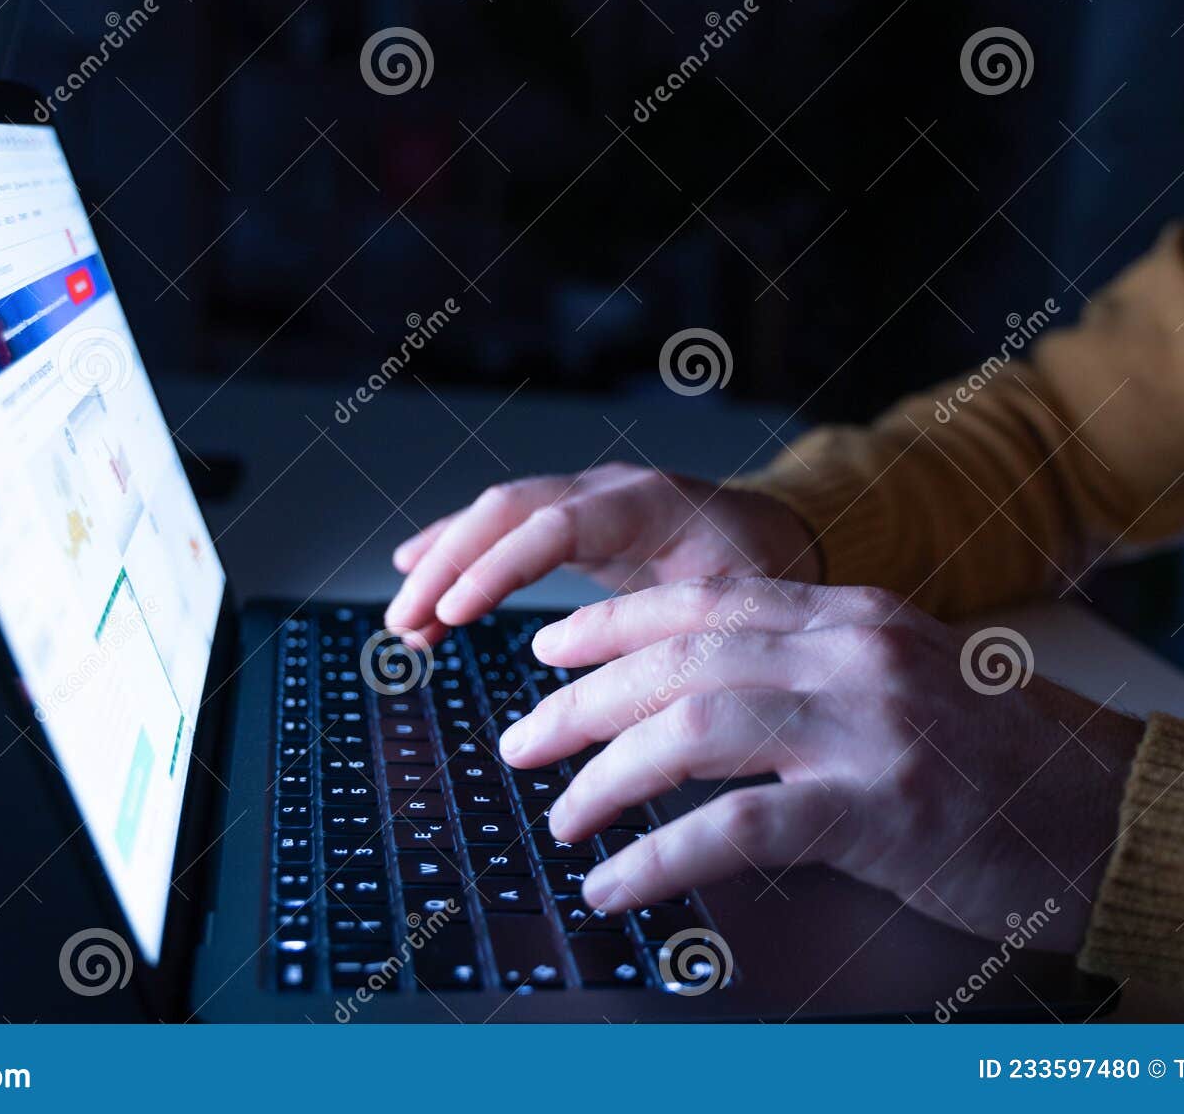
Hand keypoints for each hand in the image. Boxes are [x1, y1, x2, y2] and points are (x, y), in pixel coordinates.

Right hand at [385, 463, 815, 646]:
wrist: (778, 535)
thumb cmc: (764, 572)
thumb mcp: (739, 609)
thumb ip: (681, 638)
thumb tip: (615, 692)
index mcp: (647, 504)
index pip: (555, 526)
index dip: (499, 567)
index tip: (454, 613)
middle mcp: (606, 489)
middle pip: (506, 510)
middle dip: (447, 564)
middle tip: (405, 621)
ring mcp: (583, 499)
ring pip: (494, 517)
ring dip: (443, 565)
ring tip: (404, 624)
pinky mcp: (570, 521)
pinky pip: (500, 529)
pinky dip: (455, 555)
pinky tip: (415, 578)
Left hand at [499, 577, 1144, 951]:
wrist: (1112, 811)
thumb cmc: (995, 757)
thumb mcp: (900, 682)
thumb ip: (807, 673)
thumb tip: (687, 703)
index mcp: (849, 615)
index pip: (700, 603)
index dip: (610, 625)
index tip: (545, 651)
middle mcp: (850, 652)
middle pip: (677, 661)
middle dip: (579, 703)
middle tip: (520, 742)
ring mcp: (865, 726)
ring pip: (692, 730)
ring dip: (605, 778)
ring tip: (560, 818)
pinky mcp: (877, 808)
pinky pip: (735, 828)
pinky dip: (657, 856)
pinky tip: (615, 883)